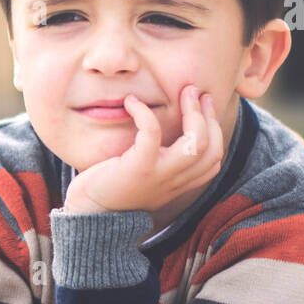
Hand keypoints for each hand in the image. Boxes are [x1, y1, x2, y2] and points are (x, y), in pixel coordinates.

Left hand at [63, 85, 223, 215]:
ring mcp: (159, 176)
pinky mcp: (139, 168)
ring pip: (195, 143)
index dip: (215, 128)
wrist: (88, 213)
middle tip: (194, 91)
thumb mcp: (145, 176)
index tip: (204, 104)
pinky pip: (152, 134)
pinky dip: (145, 113)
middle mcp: (174, 181)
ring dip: (193, 113)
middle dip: (208, 115)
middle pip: (211, 149)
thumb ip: (161, 161)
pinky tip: (132, 102)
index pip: (214, 158)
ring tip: (184, 92)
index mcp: (178, 183)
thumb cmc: (110, 189)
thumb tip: (165, 129)